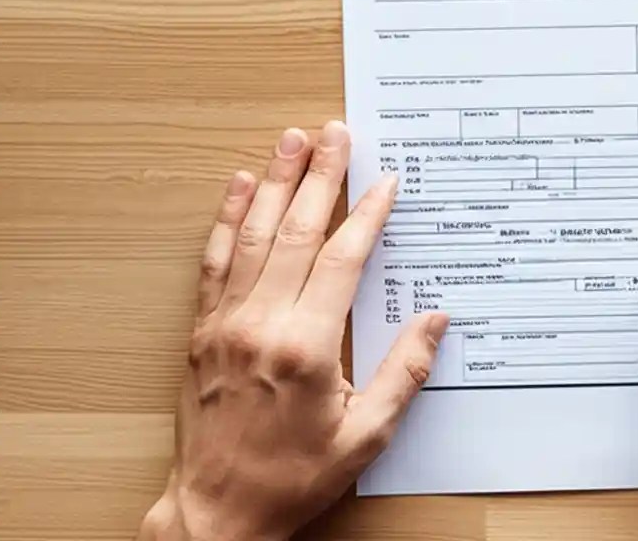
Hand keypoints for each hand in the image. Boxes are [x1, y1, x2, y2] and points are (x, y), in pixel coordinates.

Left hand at [138, 122, 448, 540]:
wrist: (217, 511)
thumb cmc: (293, 478)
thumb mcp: (365, 436)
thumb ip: (403, 374)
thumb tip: (435, 322)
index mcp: (306, 346)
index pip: (342, 259)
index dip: (367, 214)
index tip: (385, 182)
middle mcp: (261, 324)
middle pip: (296, 231)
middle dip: (320, 177)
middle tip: (336, 134)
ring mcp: (225, 323)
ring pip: (253, 235)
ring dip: (274, 182)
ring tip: (291, 140)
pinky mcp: (201, 332)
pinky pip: (215, 262)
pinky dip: (227, 220)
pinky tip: (237, 188)